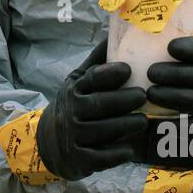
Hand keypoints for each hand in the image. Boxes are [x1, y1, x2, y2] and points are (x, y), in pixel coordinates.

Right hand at [36, 42, 147, 181]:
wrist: (49, 143)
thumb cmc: (73, 106)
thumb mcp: (78, 82)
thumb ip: (97, 62)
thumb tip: (115, 33)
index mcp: (75, 90)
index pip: (91, 79)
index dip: (109, 73)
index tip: (128, 69)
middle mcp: (73, 112)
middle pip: (99, 104)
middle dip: (123, 100)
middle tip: (143, 95)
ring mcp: (76, 136)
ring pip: (103, 130)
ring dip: (125, 125)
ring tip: (143, 121)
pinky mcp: (81, 159)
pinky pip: (101, 157)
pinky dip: (116, 154)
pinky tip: (130, 149)